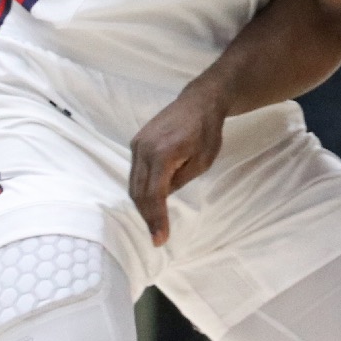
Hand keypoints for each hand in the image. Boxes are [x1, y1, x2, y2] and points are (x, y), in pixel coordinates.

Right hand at [129, 88, 227, 246]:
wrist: (199, 101)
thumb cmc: (207, 131)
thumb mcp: (202, 162)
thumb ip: (180, 181)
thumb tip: (163, 196)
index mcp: (161, 154)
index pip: (154, 195)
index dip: (156, 219)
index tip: (159, 239)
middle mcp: (143, 149)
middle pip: (139, 192)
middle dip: (147, 216)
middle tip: (157, 237)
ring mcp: (137, 144)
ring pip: (134, 183)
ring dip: (142, 205)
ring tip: (154, 222)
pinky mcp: (137, 142)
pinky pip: (135, 172)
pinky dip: (142, 189)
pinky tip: (151, 201)